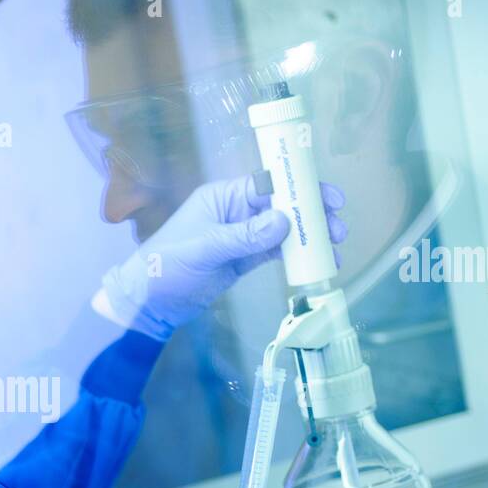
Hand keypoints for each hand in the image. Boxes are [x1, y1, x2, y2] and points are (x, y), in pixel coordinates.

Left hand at [93, 175, 346, 339]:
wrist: (149, 302)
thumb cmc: (167, 266)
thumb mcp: (204, 248)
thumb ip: (244, 236)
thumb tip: (285, 221)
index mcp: (223, 197)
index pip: (268, 184)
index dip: (299, 189)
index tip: (327, 197)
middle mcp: (235, 212)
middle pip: (282, 206)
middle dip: (311, 214)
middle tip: (338, 228)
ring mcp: (241, 236)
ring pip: (282, 230)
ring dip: (308, 237)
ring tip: (334, 249)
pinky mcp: (243, 260)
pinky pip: (274, 252)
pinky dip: (294, 256)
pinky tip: (316, 262)